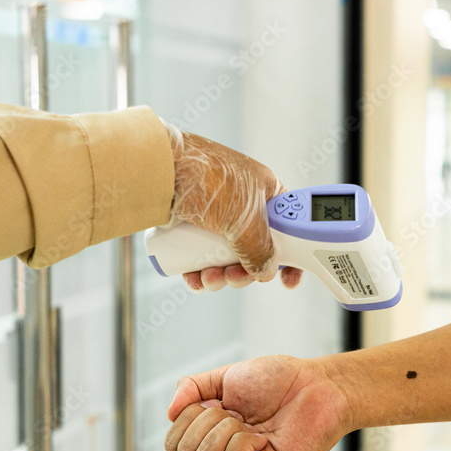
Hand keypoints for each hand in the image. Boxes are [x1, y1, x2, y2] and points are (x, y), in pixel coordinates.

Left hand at [162, 121, 302, 291]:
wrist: (160, 170)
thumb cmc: (209, 180)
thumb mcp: (246, 220)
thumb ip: (262, 250)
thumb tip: (265, 272)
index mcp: (265, 190)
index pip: (287, 225)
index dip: (290, 253)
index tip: (287, 278)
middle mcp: (243, 201)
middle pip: (255, 247)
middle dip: (245, 270)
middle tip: (236, 278)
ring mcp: (215, 213)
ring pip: (226, 255)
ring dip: (220, 275)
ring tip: (209, 279)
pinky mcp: (190, 222)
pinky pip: (200, 255)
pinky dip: (199, 272)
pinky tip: (195, 280)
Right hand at [164, 355, 350, 450]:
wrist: (318, 384)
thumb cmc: (279, 380)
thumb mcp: (226, 376)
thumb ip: (193, 388)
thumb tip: (169, 412)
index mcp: (212, 435)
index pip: (174, 443)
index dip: (185, 418)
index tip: (214, 402)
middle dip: (204, 419)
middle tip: (235, 411)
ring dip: (224, 428)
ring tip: (249, 422)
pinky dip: (241, 442)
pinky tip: (260, 436)